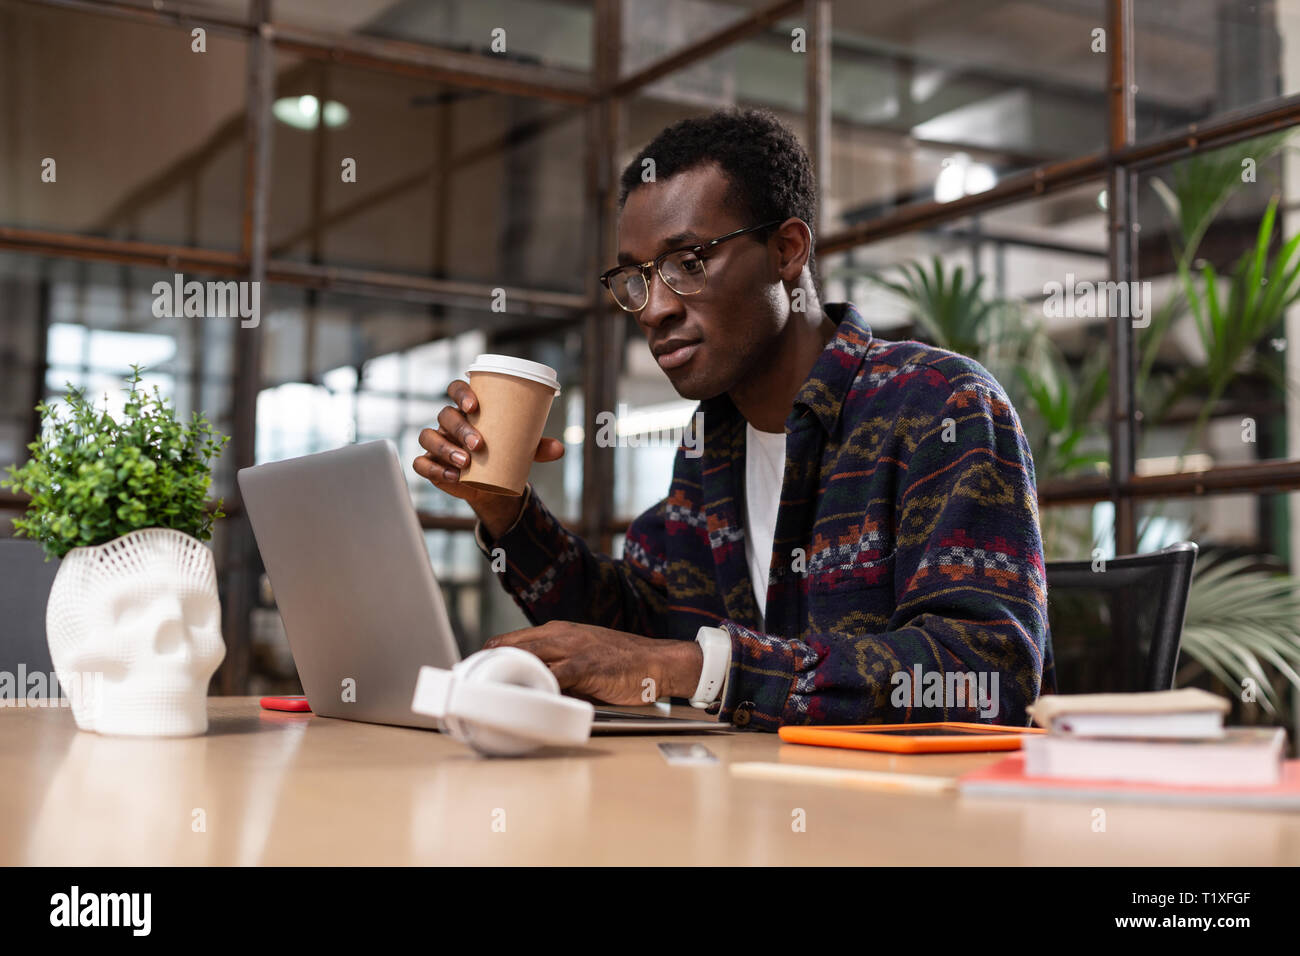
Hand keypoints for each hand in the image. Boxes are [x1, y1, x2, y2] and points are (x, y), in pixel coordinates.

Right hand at [412, 379, 564, 535]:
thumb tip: (560, 448)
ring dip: (445, 448)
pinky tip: (451, 476)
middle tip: (479, 445)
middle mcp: (448, 421)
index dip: (461, 393)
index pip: (456, 389)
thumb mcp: (522, 449)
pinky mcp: (429, 463)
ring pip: (428, 437)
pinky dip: (433, 468)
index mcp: (467, 408)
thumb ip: (538, 446)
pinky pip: (421, 463)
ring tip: (467, 463)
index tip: (475, 405)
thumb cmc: (503, 453)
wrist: (491, 484)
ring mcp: (436, 441)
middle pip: (445, 415)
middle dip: (460, 428)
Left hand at [484, 621, 703, 705]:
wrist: (657, 662)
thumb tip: (531, 692)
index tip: (473, 673)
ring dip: (505, 674)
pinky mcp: (586, 665)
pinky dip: (536, 687)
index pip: (511, 640)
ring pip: (528, 656)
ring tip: (485, 691)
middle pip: (511, 646)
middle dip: (487, 665)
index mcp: (557, 632)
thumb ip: (556, 672)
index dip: (489, 656)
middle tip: (467, 684)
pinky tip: (524, 698)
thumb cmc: (621, 664)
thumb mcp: (581, 661)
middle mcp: (560, 635)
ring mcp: (573, 648)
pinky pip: (553, 676)